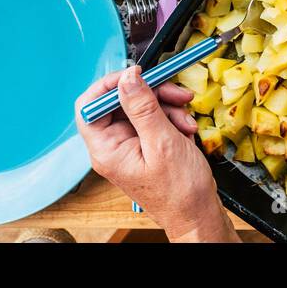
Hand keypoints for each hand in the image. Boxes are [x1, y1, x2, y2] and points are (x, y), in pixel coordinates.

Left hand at [75, 66, 235, 242]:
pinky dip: (172, 118)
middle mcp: (113, 146)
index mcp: (107, 149)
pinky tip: (186, 130)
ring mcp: (129, 145)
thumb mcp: (163, 142)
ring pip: (141, 108)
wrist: (197, 213)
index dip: (110, 85)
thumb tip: (127, 77)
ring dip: (168, 107)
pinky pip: (154, 119)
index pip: (90, 106)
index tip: (136, 74)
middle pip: (121, 102)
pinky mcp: (145, 145)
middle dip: (152, 94)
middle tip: (177, 94)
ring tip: (186, 120)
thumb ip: (142, 107)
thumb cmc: (179, 190)